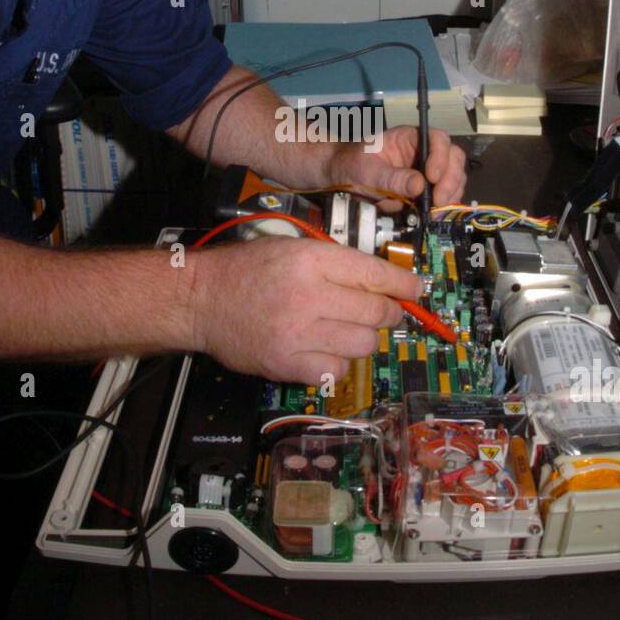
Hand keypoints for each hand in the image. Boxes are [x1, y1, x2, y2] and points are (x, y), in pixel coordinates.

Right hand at [188, 235, 422, 384]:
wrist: (201, 299)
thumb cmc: (247, 270)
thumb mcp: (292, 248)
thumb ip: (336, 262)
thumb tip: (385, 281)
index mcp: (311, 259)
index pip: (375, 274)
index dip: (404, 285)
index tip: (417, 291)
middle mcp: (308, 295)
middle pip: (377, 311)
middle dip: (389, 313)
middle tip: (383, 312)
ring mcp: (298, 332)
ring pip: (364, 343)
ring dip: (365, 338)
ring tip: (350, 330)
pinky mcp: (287, 363)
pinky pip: (336, 370)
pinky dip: (338, 363)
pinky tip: (326, 350)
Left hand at [326, 125, 466, 209]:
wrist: (341, 181)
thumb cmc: (352, 167)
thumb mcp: (368, 172)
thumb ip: (392, 178)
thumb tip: (420, 186)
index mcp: (410, 138)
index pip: (437, 139)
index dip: (440, 156)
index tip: (432, 177)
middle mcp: (424, 152)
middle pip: (453, 158)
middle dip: (450, 180)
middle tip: (439, 201)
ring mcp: (428, 172)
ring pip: (454, 178)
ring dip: (450, 194)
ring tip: (436, 211)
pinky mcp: (427, 191)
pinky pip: (445, 196)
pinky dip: (444, 206)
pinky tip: (436, 215)